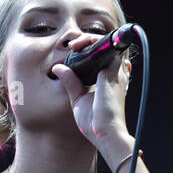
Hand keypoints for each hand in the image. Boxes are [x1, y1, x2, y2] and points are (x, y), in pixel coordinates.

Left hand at [50, 34, 131, 150]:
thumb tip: (57, 68)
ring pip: (105, 43)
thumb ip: (70, 82)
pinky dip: (93, 42)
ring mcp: (115, 71)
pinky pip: (107, 46)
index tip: (70, 52)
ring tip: (73, 44)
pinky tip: (79, 46)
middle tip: (70, 45)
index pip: (99, 57)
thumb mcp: (77, 99)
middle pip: (103, 46)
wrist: (105, 134)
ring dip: (89, 38)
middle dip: (86, 40)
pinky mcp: (113, 71)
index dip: (86, 49)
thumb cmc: (94, 123)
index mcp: (107, 80)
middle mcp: (113, 73)